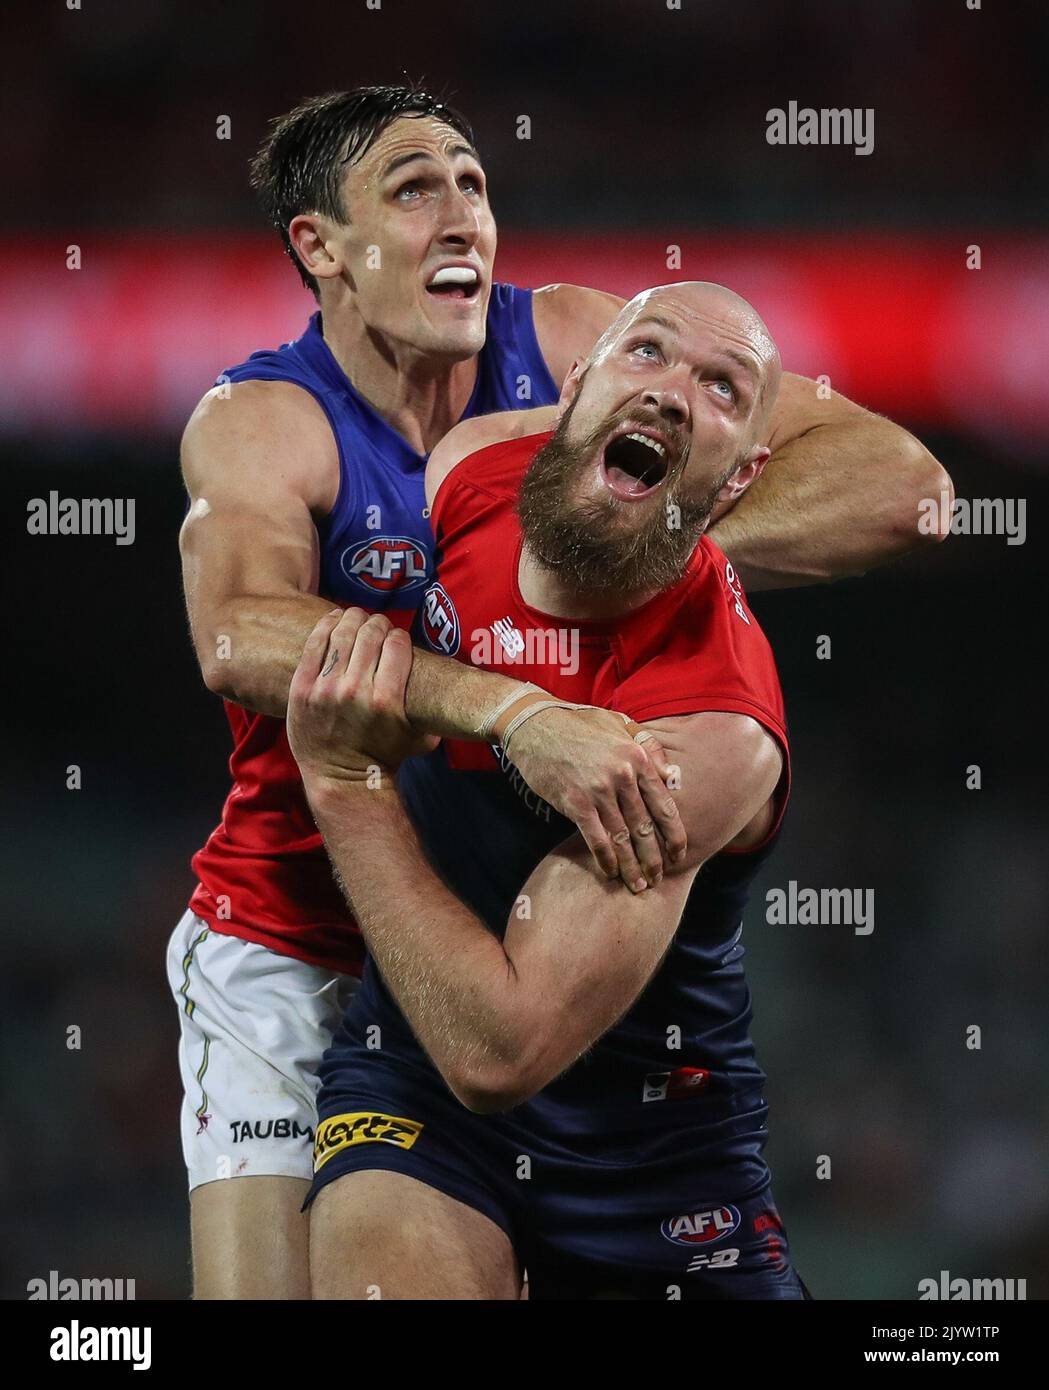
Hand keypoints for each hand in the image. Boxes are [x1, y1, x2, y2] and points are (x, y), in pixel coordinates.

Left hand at [287, 608, 438, 788]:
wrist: (341, 780)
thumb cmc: (385, 757)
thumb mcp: (420, 738)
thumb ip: (434, 713)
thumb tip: (454, 688)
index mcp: (387, 699)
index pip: (397, 644)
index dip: (400, 636)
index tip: (398, 639)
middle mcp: (356, 690)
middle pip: (371, 634)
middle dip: (379, 624)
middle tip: (379, 627)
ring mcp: (326, 688)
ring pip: (343, 633)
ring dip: (354, 619)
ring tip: (358, 619)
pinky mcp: (302, 688)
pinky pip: (314, 644)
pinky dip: (326, 625)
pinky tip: (334, 618)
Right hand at [503, 705, 686, 890]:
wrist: (535, 725)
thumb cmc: (579, 724)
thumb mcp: (620, 724)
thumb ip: (648, 747)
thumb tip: (672, 774)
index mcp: (637, 758)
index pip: (664, 805)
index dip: (674, 835)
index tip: (679, 854)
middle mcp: (622, 776)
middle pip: (644, 827)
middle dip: (654, 858)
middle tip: (658, 878)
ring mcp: (598, 791)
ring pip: (622, 838)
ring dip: (631, 866)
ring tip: (638, 885)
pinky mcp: (575, 802)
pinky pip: (596, 838)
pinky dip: (606, 859)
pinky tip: (611, 872)